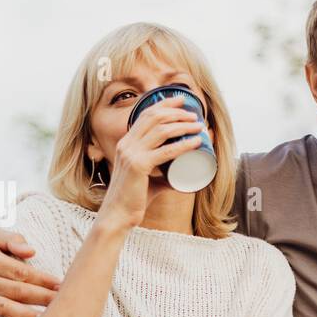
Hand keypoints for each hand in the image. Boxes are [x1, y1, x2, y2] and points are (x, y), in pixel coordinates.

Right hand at [98, 95, 205, 226]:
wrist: (119, 215)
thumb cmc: (135, 199)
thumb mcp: (150, 181)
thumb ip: (164, 176)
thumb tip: (182, 177)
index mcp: (126, 142)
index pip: (145, 114)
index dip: (165, 104)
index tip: (182, 100)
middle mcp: (127, 144)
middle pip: (154, 117)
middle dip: (177, 111)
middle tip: (194, 116)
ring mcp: (131, 154)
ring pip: (161, 130)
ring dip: (182, 124)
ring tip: (198, 126)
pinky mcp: (138, 166)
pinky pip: (165, 151)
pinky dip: (183, 145)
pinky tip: (196, 142)